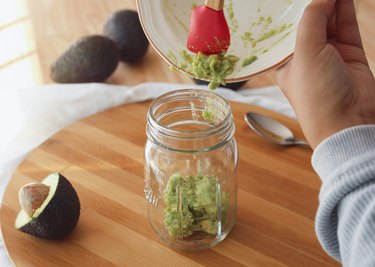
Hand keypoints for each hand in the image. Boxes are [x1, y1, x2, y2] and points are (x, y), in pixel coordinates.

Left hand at [276, 0, 374, 148]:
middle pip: (310, 24)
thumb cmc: (317, 97)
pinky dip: (345, 10)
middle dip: (316, 3)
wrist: (348, 122)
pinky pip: (347, 27)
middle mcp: (306, 59)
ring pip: (330, 22)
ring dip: (332, 3)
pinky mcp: (351, 56)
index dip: (293, 11)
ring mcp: (330, 57)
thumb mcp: (305, 55)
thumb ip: (311, 22)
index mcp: (286, 64)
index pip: (288, 31)